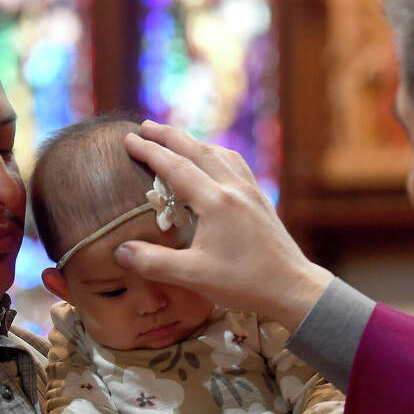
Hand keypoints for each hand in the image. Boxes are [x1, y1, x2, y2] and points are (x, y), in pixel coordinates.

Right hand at [120, 121, 333, 329]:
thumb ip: (154, 263)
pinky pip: (236, 165)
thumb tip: (120, 251)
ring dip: (194, 142)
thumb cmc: (245, 283)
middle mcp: (234, 188)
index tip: (129, 139)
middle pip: (197, 150)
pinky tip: (215, 160)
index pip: (176, 167)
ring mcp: (251, 192)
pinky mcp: (261, 200)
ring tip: (175, 139)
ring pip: (219, 154)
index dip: (150, 151)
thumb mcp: (194, 276)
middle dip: (169, 136)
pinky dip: (218, 154)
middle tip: (145, 125)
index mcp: (216, 202)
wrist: (293, 287)